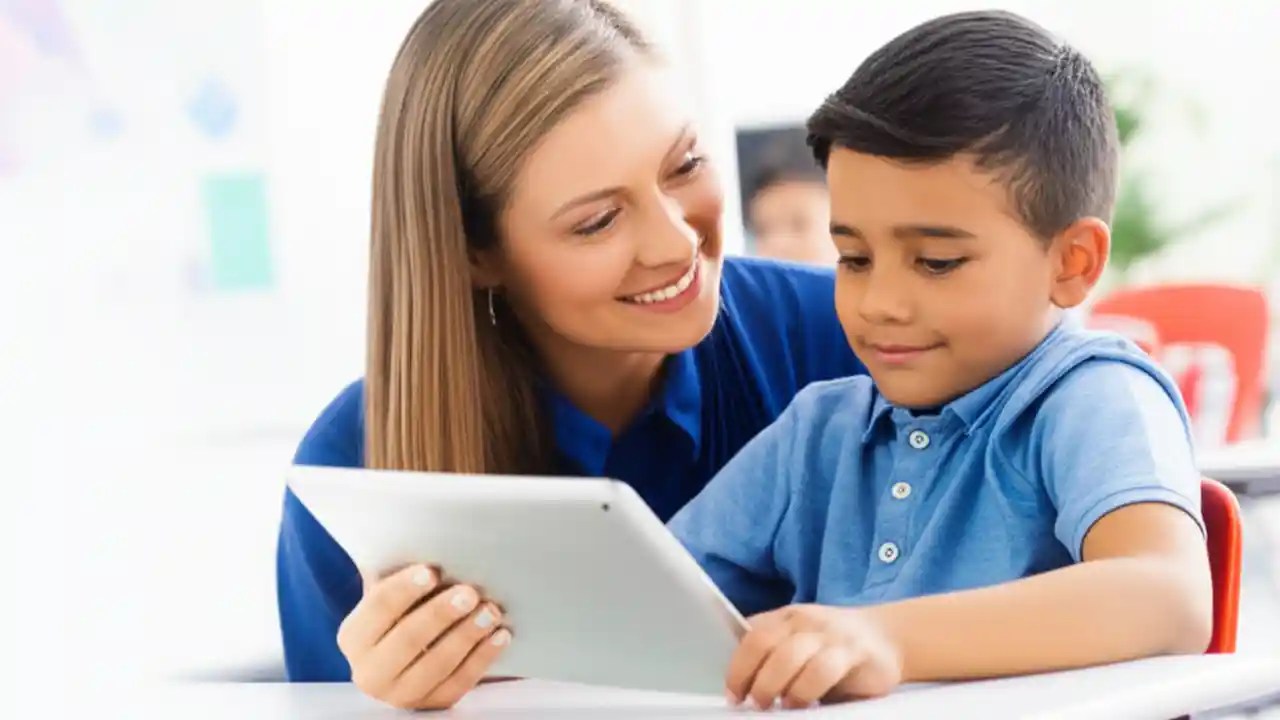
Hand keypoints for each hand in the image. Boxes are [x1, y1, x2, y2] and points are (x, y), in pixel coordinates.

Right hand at [337, 564, 510, 710]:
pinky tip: (500, 635)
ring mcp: (400, 694)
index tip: (431, 571)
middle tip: (469, 592)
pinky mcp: (431, 705)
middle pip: (408, 640)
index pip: (378, 608)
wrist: (406, 656)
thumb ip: (396, 571)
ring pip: (436, 665)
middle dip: (440, 614)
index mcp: (354, 636)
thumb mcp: (389, 591)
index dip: (404, 589)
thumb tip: (425, 535)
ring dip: (467, 635)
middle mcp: (369, 672)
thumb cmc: (402, 610)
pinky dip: (483, 658)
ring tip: (491, 611)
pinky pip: (460, 683)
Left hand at [725, 604, 902, 709]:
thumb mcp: (800, 642)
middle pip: (765, 642)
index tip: (734, 694)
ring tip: (776, 706)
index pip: (751, 636)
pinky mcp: (853, 651)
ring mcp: (828, 633)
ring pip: (791, 655)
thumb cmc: (834, 647)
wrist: (887, 636)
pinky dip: (806, 689)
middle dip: (753, 677)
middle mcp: (804, 620)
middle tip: (753, 703)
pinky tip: (804, 703)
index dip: (737, 667)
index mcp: (785, 617)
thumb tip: (741, 685)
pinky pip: (823, 669)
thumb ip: (774, 654)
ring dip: (776, 684)